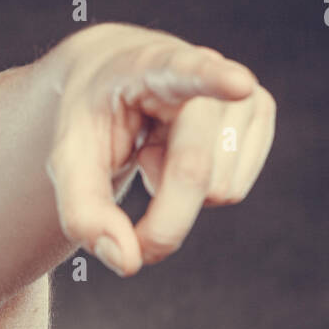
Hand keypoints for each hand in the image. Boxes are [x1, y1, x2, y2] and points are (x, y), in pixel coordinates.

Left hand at [44, 22, 275, 275]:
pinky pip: (234, 190)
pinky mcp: (261, 110)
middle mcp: (206, 66)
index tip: (238, 85)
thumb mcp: (68, 160)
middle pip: (192, 171)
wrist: (117, 79)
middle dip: (161, 218)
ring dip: (175, 191)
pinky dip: (198, 190)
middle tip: (122, 221)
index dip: (213, 78)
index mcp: (150, 65)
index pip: (184, 71)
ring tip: (153, 146)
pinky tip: (178, 150)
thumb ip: (83, 214)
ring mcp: (241, 89)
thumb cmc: (92, 118)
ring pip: (218, 190)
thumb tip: (128, 263)